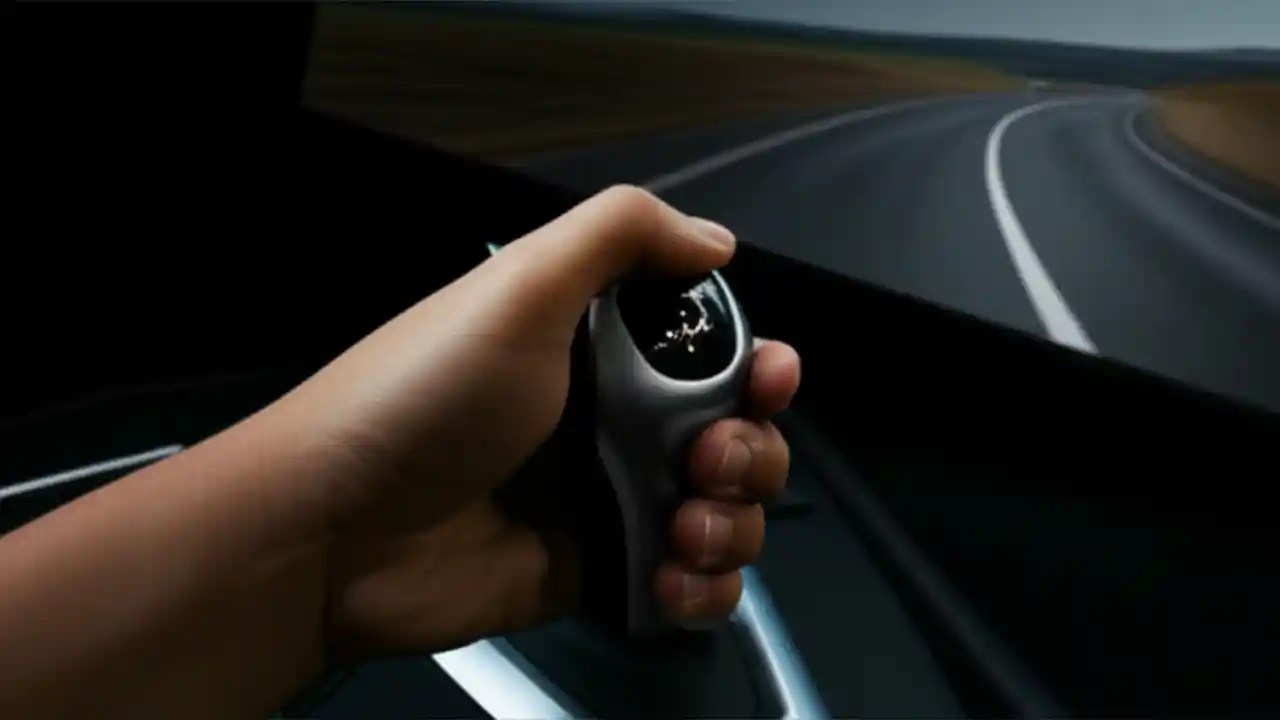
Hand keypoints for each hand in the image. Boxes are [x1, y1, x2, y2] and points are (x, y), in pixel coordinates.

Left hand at [276, 186, 800, 660]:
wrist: (333, 532)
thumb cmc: (422, 400)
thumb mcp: (519, 288)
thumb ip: (620, 235)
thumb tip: (716, 240)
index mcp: (597, 343)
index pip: (711, 350)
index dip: (756, 364)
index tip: (767, 379)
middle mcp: (610, 418)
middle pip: (737, 433)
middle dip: (753, 451)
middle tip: (709, 461)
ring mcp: (604, 499)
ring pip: (725, 512)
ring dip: (733, 525)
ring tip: (682, 529)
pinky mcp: (596, 572)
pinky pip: (686, 584)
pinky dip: (701, 590)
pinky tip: (671, 581)